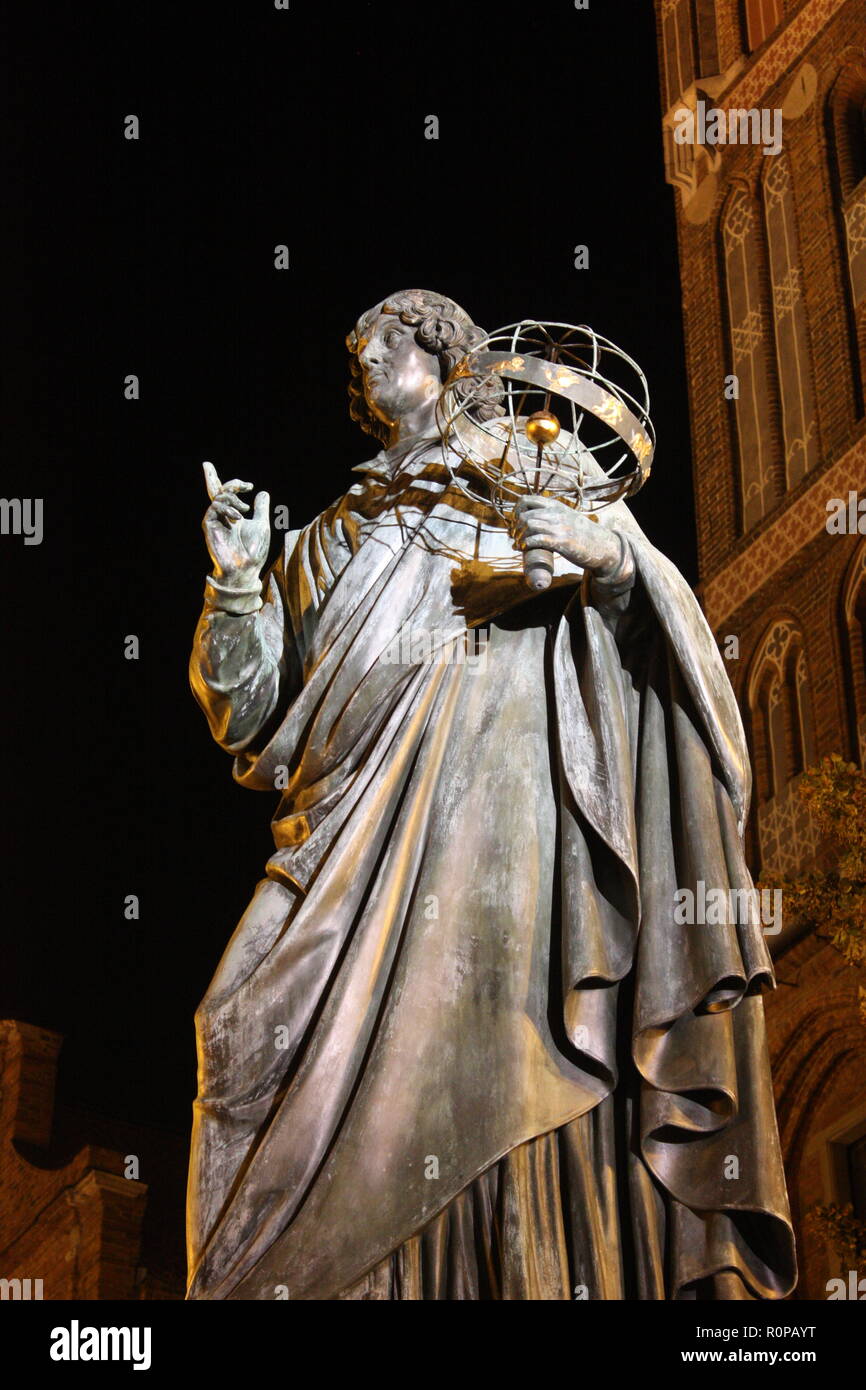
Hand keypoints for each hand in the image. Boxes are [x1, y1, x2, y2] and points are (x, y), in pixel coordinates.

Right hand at [202, 461, 269, 582]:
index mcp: (234, 515)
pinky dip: (226, 508)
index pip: (228, 495)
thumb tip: (262, 492)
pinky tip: (238, 517)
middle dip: (226, 481)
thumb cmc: (254, 550)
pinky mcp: (209, 525)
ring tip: (245, 509)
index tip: (250, 486)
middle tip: (244, 485)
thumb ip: (260, 508)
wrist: (245, 567)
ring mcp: (216, 520)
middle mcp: (223, 516)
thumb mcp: (261, 524)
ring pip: (218, 497)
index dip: (235, 485)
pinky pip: (214, 508)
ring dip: (233, 498)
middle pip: (216, 491)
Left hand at [511, 496, 620, 575]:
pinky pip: (536, 539)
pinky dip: (525, 544)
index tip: (515, 522)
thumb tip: (533, 518)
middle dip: (514, 527)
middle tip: (513, 536)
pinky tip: (523, 549)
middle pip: (524, 515)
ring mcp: (558, 527)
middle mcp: (556, 514)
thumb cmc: (582, 533)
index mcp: (555, 506)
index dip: (516, 511)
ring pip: (528, 525)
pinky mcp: (561, 541)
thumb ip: (552, 514)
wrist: (602, 545)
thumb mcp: (567, 516)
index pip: (527, 500)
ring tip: (517, 544)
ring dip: (518, 536)